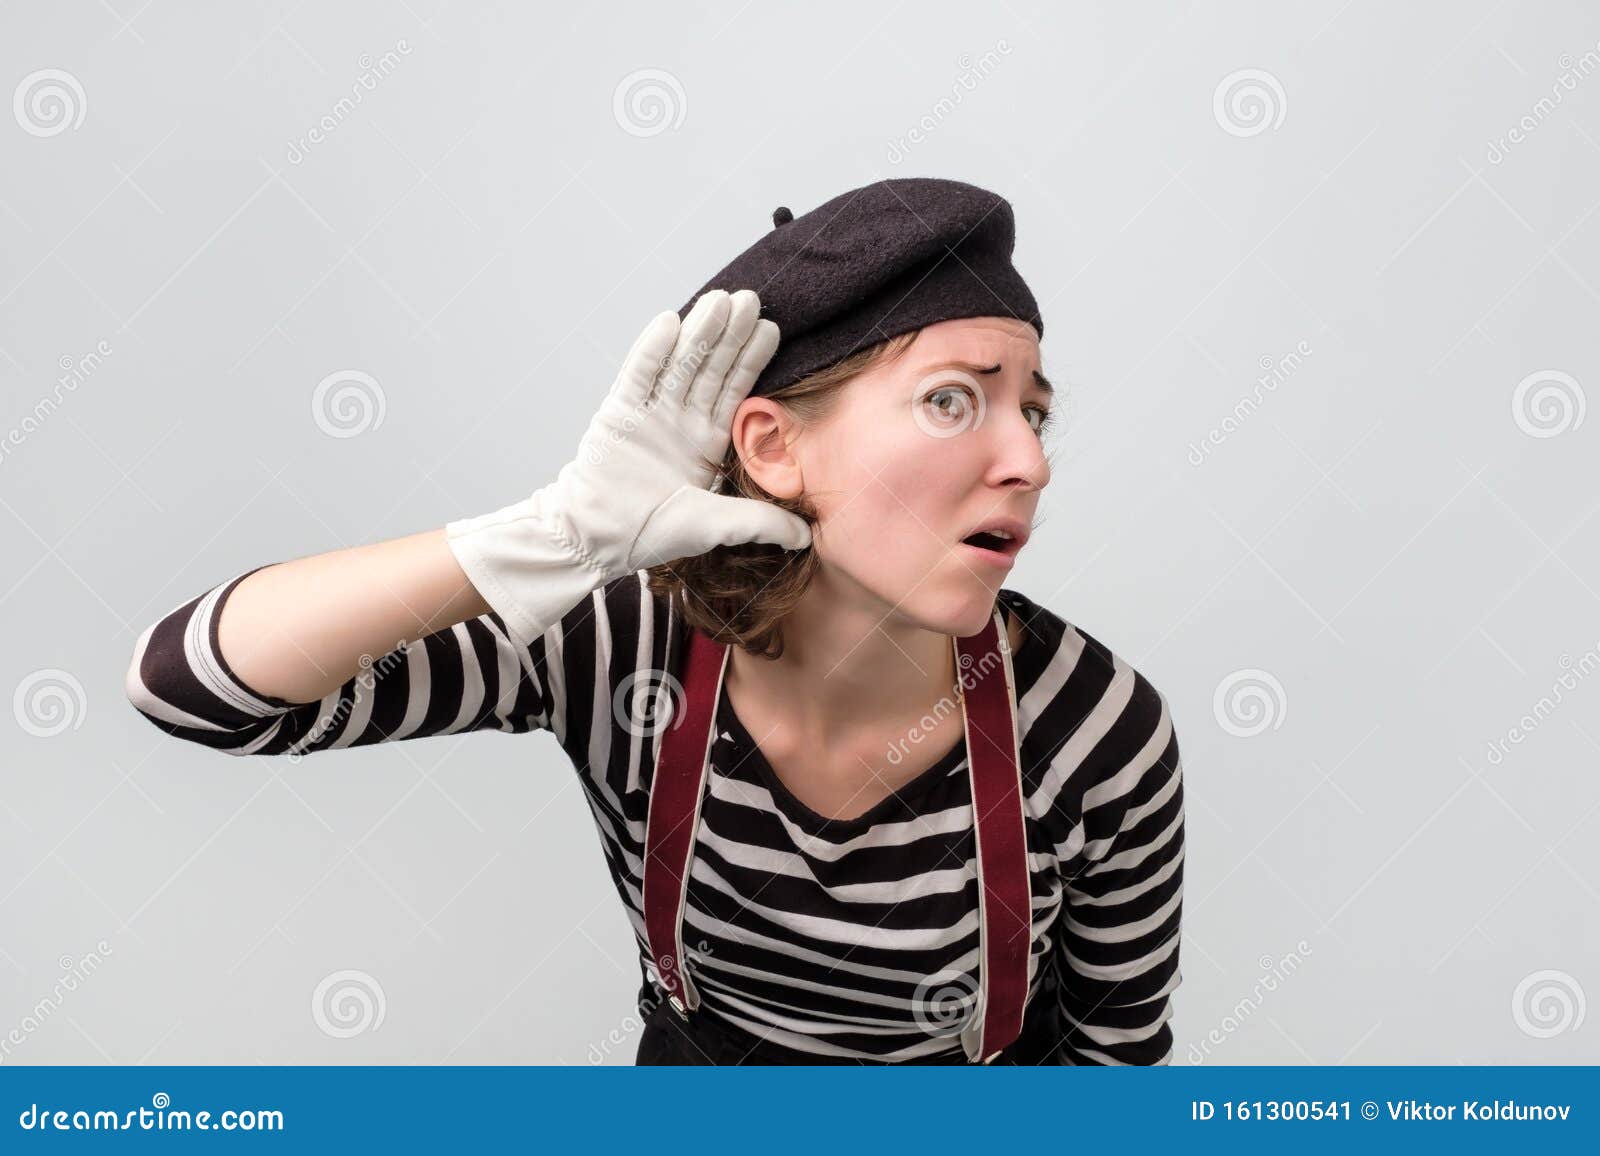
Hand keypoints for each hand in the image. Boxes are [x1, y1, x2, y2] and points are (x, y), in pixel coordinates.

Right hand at [553, 287, 811, 574]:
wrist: (597, 538)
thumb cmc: (654, 532)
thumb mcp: (718, 526)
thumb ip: (761, 521)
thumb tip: (807, 537)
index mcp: (704, 443)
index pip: (733, 392)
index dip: (751, 361)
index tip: (771, 329)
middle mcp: (679, 422)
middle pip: (709, 369)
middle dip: (730, 335)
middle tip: (751, 299)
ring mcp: (649, 414)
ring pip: (678, 364)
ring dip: (698, 333)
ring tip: (721, 300)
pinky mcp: (618, 412)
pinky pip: (638, 374)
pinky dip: (652, 349)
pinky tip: (670, 321)